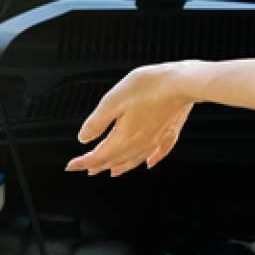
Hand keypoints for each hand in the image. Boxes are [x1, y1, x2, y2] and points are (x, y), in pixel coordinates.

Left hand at [68, 62, 195, 175]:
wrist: (183, 83)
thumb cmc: (149, 87)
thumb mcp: (113, 100)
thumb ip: (97, 121)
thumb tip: (84, 138)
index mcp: (123, 137)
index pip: (98, 156)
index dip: (82, 162)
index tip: (70, 166)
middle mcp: (140, 144)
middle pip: (115, 160)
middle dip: (98, 165)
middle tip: (86, 169)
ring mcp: (156, 140)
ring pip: (134, 160)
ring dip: (120, 167)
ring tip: (112, 171)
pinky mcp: (170, 132)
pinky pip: (159, 153)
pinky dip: (151, 160)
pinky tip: (149, 163)